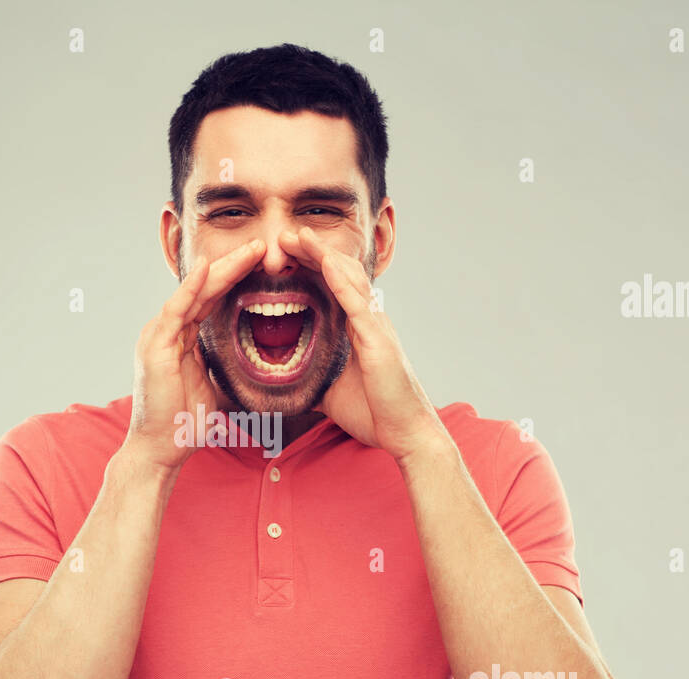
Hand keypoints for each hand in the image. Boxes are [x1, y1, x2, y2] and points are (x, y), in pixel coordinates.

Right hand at [124, 238, 265, 470]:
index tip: (263, 264)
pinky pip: (175, 309)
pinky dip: (191, 288)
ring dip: (221, 269)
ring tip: (249, 250)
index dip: (236, 279)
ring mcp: (159, 335)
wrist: (161, 449)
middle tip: (261, 245)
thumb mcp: (216, 389)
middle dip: (233, 265)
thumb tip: (261, 369)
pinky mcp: (155, 346)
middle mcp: (168, 330)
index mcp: (182, 338)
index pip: (212, 299)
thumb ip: (229, 372)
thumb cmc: (185, 425)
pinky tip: (208, 268)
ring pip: (194, 293)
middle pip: (205, 288)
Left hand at [279, 226, 449, 462]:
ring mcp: (375, 326)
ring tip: (298, 235)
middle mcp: (368, 320)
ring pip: (348, 278)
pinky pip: (358, 303)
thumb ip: (311, 379)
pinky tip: (325, 263)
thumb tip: (284, 383)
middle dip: (311, 251)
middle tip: (284, 234)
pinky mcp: (378, 339)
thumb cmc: (373, 412)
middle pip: (338, 273)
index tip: (283, 253)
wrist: (404, 433)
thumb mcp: (330, 391)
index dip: (309, 267)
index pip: (331, 287)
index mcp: (356, 328)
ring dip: (322, 255)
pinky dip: (341, 281)